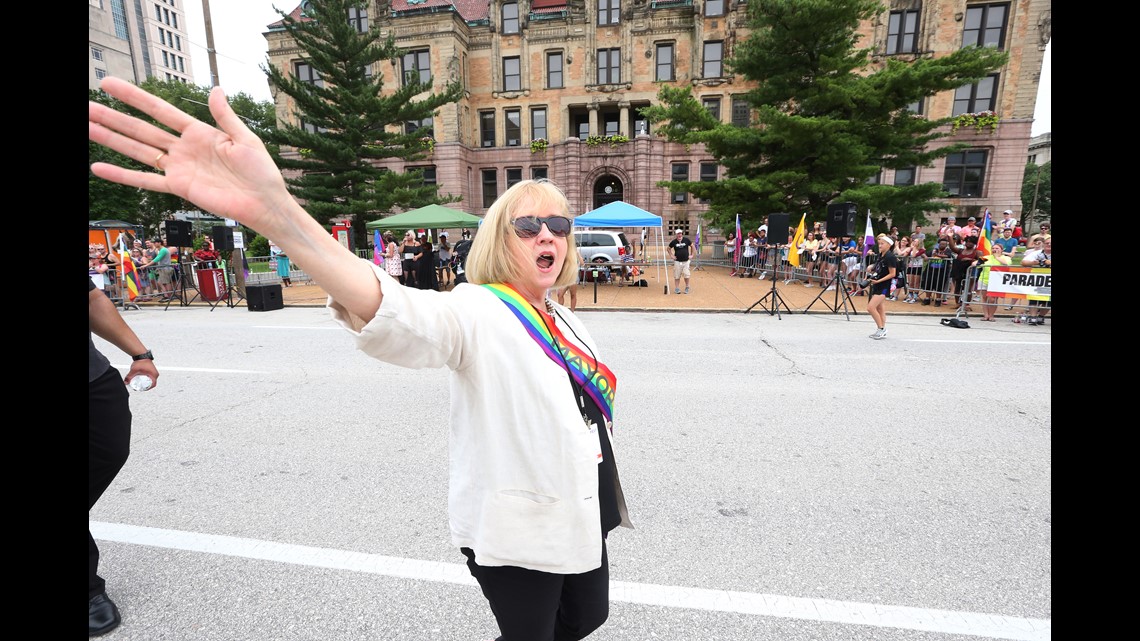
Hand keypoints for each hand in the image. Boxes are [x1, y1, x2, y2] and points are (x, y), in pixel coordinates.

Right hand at [89, 77, 292, 237]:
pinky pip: (145, 180)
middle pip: (140, 129)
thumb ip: (226, 117)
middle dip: (112, 116)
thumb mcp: (246, 139)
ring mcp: (178, 168)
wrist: (265, 203)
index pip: (160, 110)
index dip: (135, 97)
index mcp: (199, 132)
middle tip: (86, 105)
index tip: (110, 85)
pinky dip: (121, 175)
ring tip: (86, 126)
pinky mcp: (179, 188)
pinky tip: (98, 167)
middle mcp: (183, 148)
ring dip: (111, 139)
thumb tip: (215, 89)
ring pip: (137, 150)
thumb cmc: (261, 172)